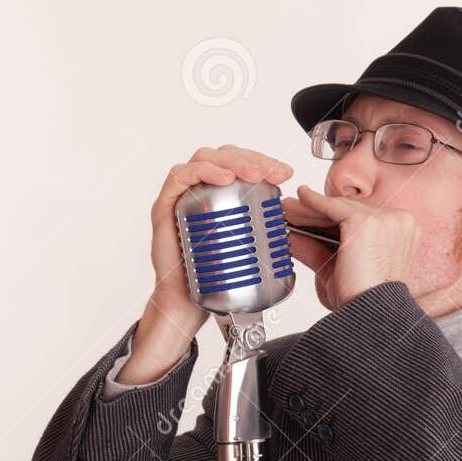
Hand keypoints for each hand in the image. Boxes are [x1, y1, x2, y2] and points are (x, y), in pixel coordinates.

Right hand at [150, 145, 293, 313]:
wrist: (187, 304)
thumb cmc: (214, 278)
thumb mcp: (250, 250)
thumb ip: (268, 231)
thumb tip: (296, 218)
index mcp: (220, 196)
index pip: (240, 164)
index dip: (264, 162)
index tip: (285, 174)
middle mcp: (200, 191)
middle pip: (224, 156)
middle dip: (252, 159)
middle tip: (273, 173)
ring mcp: (182, 196)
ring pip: (204, 159)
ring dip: (232, 162)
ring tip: (253, 174)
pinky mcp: (165, 205)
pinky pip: (180, 176)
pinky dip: (203, 172)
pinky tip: (224, 178)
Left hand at [281, 186, 418, 311]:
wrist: (370, 316)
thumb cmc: (362, 302)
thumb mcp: (336, 269)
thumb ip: (318, 249)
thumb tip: (295, 237)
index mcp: (402, 235)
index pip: (363, 217)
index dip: (333, 217)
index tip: (310, 216)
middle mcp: (400, 223)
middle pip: (351, 209)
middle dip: (318, 212)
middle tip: (293, 210)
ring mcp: (387, 220)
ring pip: (341, 207)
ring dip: (312, 208)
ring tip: (289, 209)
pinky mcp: (368, 222)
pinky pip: (335, 207)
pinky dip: (315, 202)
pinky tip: (302, 197)